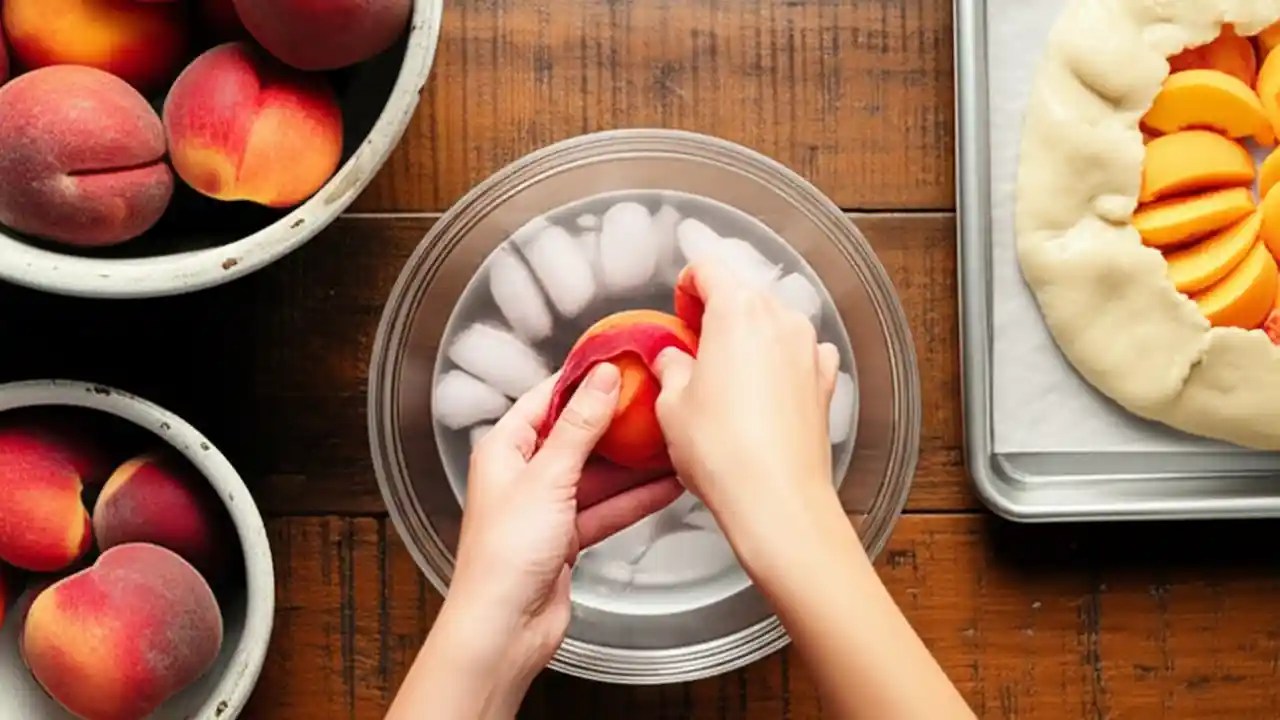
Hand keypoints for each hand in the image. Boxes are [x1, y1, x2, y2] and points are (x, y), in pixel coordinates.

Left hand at [429, 364, 681, 713]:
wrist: (503, 628)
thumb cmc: (504, 556)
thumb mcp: (548, 477)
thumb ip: (580, 426)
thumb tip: (604, 377)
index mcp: (504, 448)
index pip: (546, 397)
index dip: (583, 377)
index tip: (620, 360)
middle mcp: (523, 474)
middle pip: (577, 435)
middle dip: (617, 421)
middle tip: (656, 398)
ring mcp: (547, 507)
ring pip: (599, 474)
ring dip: (634, 463)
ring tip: (672, 439)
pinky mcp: (567, 537)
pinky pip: (608, 508)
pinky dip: (636, 498)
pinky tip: (668, 484)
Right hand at [651, 260, 840, 561]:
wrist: (777, 498)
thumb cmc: (722, 450)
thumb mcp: (672, 404)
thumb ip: (670, 367)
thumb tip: (671, 358)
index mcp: (737, 310)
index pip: (708, 268)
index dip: (686, 286)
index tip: (678, 311)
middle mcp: (781, 319)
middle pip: (744, 294)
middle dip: (717, 313)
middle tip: (693, 348)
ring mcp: (810, 348)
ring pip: (773, 323)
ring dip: (749, 338)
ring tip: (725, 378)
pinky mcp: (825, 380)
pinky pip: (799, 354)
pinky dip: (780, 363)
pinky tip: (762, 393)